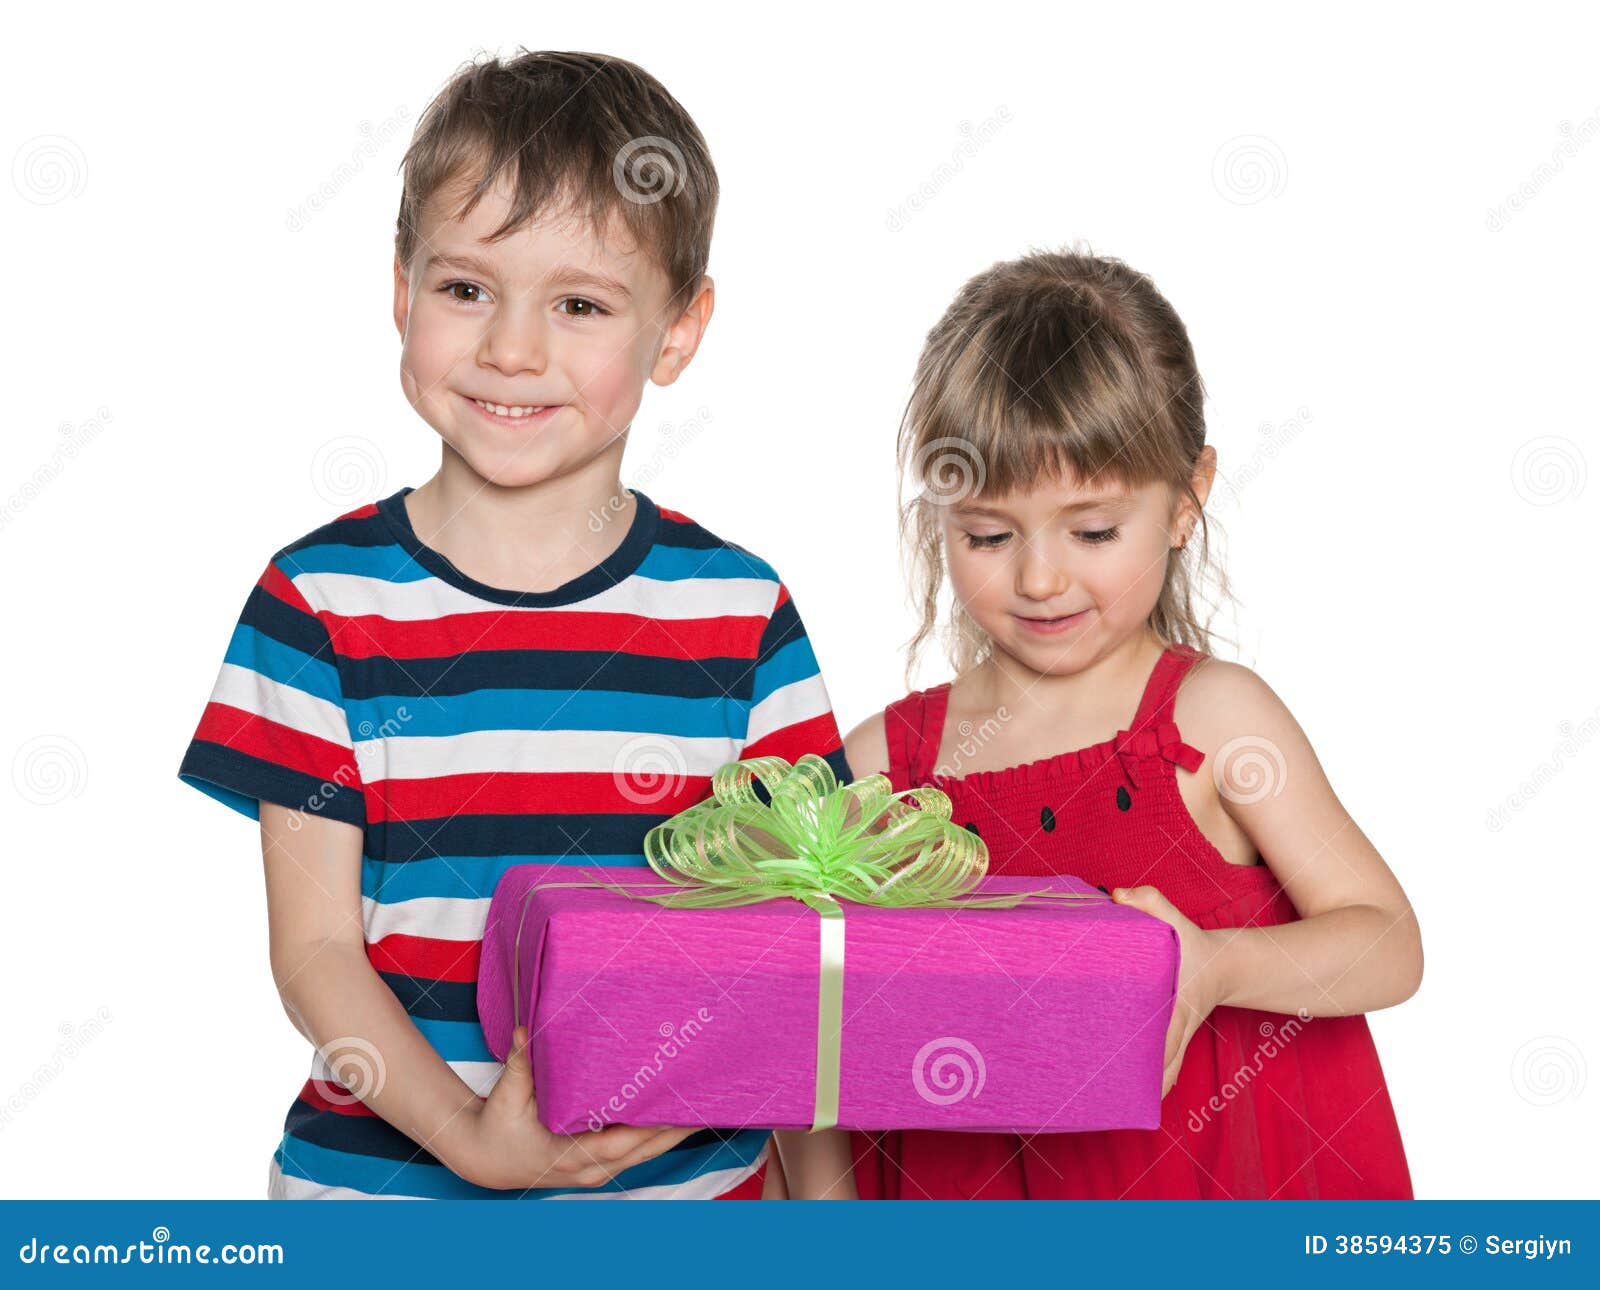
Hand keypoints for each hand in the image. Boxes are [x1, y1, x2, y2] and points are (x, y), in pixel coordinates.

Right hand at [450, 1025, 698, 1190]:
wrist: (488, 1159)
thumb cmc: (499, 1126)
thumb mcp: (507, 1096)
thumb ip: (520, 1065)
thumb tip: (524, 1031)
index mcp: (567, 1155)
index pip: (616, 1144)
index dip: (647, 1127)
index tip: (673, 1105)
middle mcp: (589, 1169)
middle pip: (643, 1150)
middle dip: (676, 1127)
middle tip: (706, 1098)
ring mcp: (598, 1171)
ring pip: (646, 1153)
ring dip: (676, 1131)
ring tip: (706, 1104)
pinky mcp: (603, 1166)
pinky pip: (639, 1151)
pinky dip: (661, 1134)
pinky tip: (681, 1116)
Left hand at [1111, 886, 1228, 1097]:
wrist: (1225, 964)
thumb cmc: (1194, 944)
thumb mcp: (1175, 919)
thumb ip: (1149, 902)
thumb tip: (1118, 896)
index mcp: (1181, 1004)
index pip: (1167, 1037)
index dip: (1153, 1059)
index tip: (1132, 1076)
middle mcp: (1181, 1026)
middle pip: (1165, 1065)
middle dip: (1142, 1083)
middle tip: (1109, 1096)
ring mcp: (1179, 1037)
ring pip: (1166, 1072)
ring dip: (1146, 1088)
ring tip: (1114, 1103)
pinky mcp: (1175, 1039)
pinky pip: (1165, 1067)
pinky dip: (1153, 1083)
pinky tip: (1128, 1094)